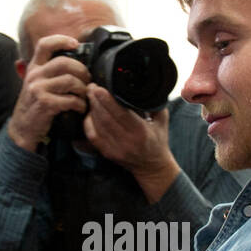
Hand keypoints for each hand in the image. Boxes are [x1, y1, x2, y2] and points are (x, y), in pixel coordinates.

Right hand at [6, 34, 90, 150]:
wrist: (22, 128)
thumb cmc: (35, 105)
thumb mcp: (37, 84)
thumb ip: (50, 72)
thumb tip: (75, 60)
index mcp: (34, 68)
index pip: (44, 45)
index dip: (61, 40)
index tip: (76, 44)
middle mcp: (34, 75)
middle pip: (64, 62)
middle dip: (82, 71)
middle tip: (88, 80)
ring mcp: (38, 89)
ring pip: (70, 80)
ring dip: (83, 89)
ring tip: (84, 96)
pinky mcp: (45, 104)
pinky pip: (70, 99)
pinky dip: (80, 104)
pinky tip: (80, 108)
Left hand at [83, 85, 178, 202]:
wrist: (152, 166)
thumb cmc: (157, 140)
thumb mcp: (162, 119)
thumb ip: (154, 102)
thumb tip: (145, 83)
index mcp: (141, 132)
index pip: (121, 114)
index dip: (107, 101)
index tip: (99, 88)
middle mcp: (127, 142)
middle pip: (105, 119)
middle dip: (95, 101)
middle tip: (91, 87)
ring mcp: (115, 149)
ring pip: (97, 126)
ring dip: (91, 109)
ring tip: (90, 96)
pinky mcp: (107, 153)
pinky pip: (93, 136)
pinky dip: (89, 122)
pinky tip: (90, 112)